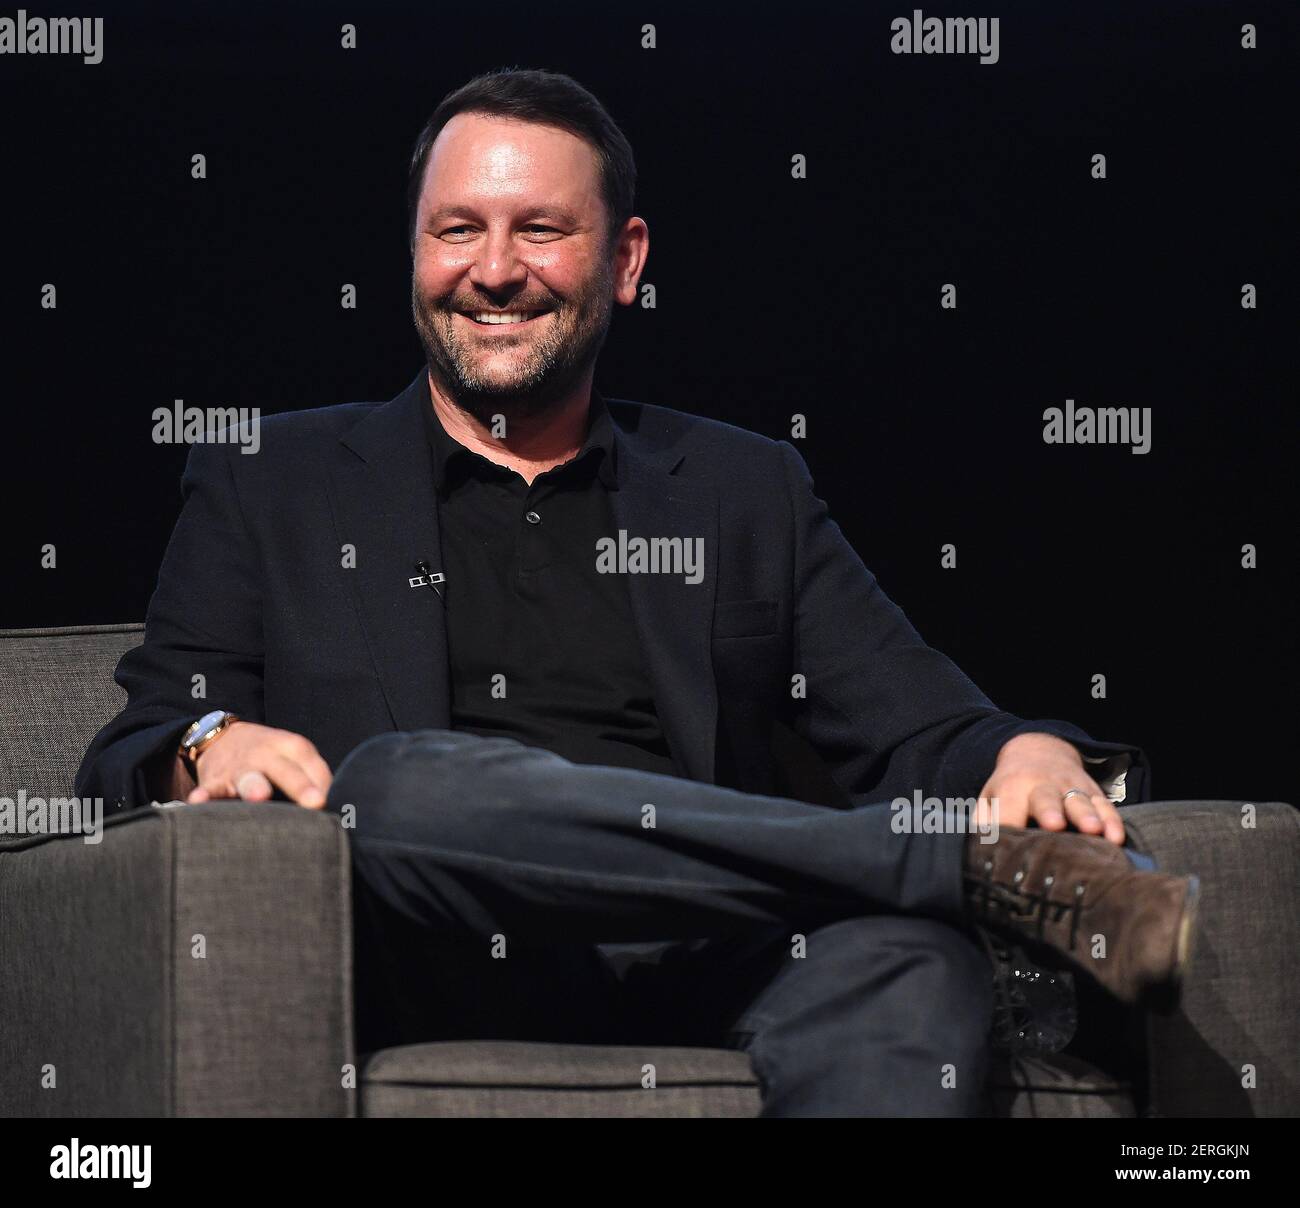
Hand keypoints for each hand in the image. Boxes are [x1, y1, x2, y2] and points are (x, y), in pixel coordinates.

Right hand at [185, 721, 332, 808]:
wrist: (222, 737)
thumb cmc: (271, 756)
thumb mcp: (294, 756)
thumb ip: (314, 777)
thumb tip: (339, 807)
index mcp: (292, 747)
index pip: (315, 768)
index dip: (327, 787)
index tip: (340, 808)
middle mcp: (266, 754)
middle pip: (286, 770)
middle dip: (301, 786)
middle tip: (317, 802)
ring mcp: (239, 767)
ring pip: (248, 778)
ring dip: (253, 787)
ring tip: (259, 796)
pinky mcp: (214, 780)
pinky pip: (208, 789)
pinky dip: (203, 796)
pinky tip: (198, 802)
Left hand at [975, 732, 1123, 844]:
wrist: (1038, 751)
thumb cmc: (1009, 787)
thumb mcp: (989, 798)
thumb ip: (982, 823)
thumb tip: (977, 851)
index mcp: (1011, 788)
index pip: (1008, 811)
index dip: (1010, 827)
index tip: (1011, 848)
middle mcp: (1041, 785)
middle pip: (1046, 799)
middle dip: (1050, 811)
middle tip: (1054, 825)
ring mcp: (1070, 787)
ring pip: (1080, 801)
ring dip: (1087, 816)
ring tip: (1094, 831)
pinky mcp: (1093, 791)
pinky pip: (1105, 804)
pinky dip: (1112, 820)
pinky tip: (1117, 837)